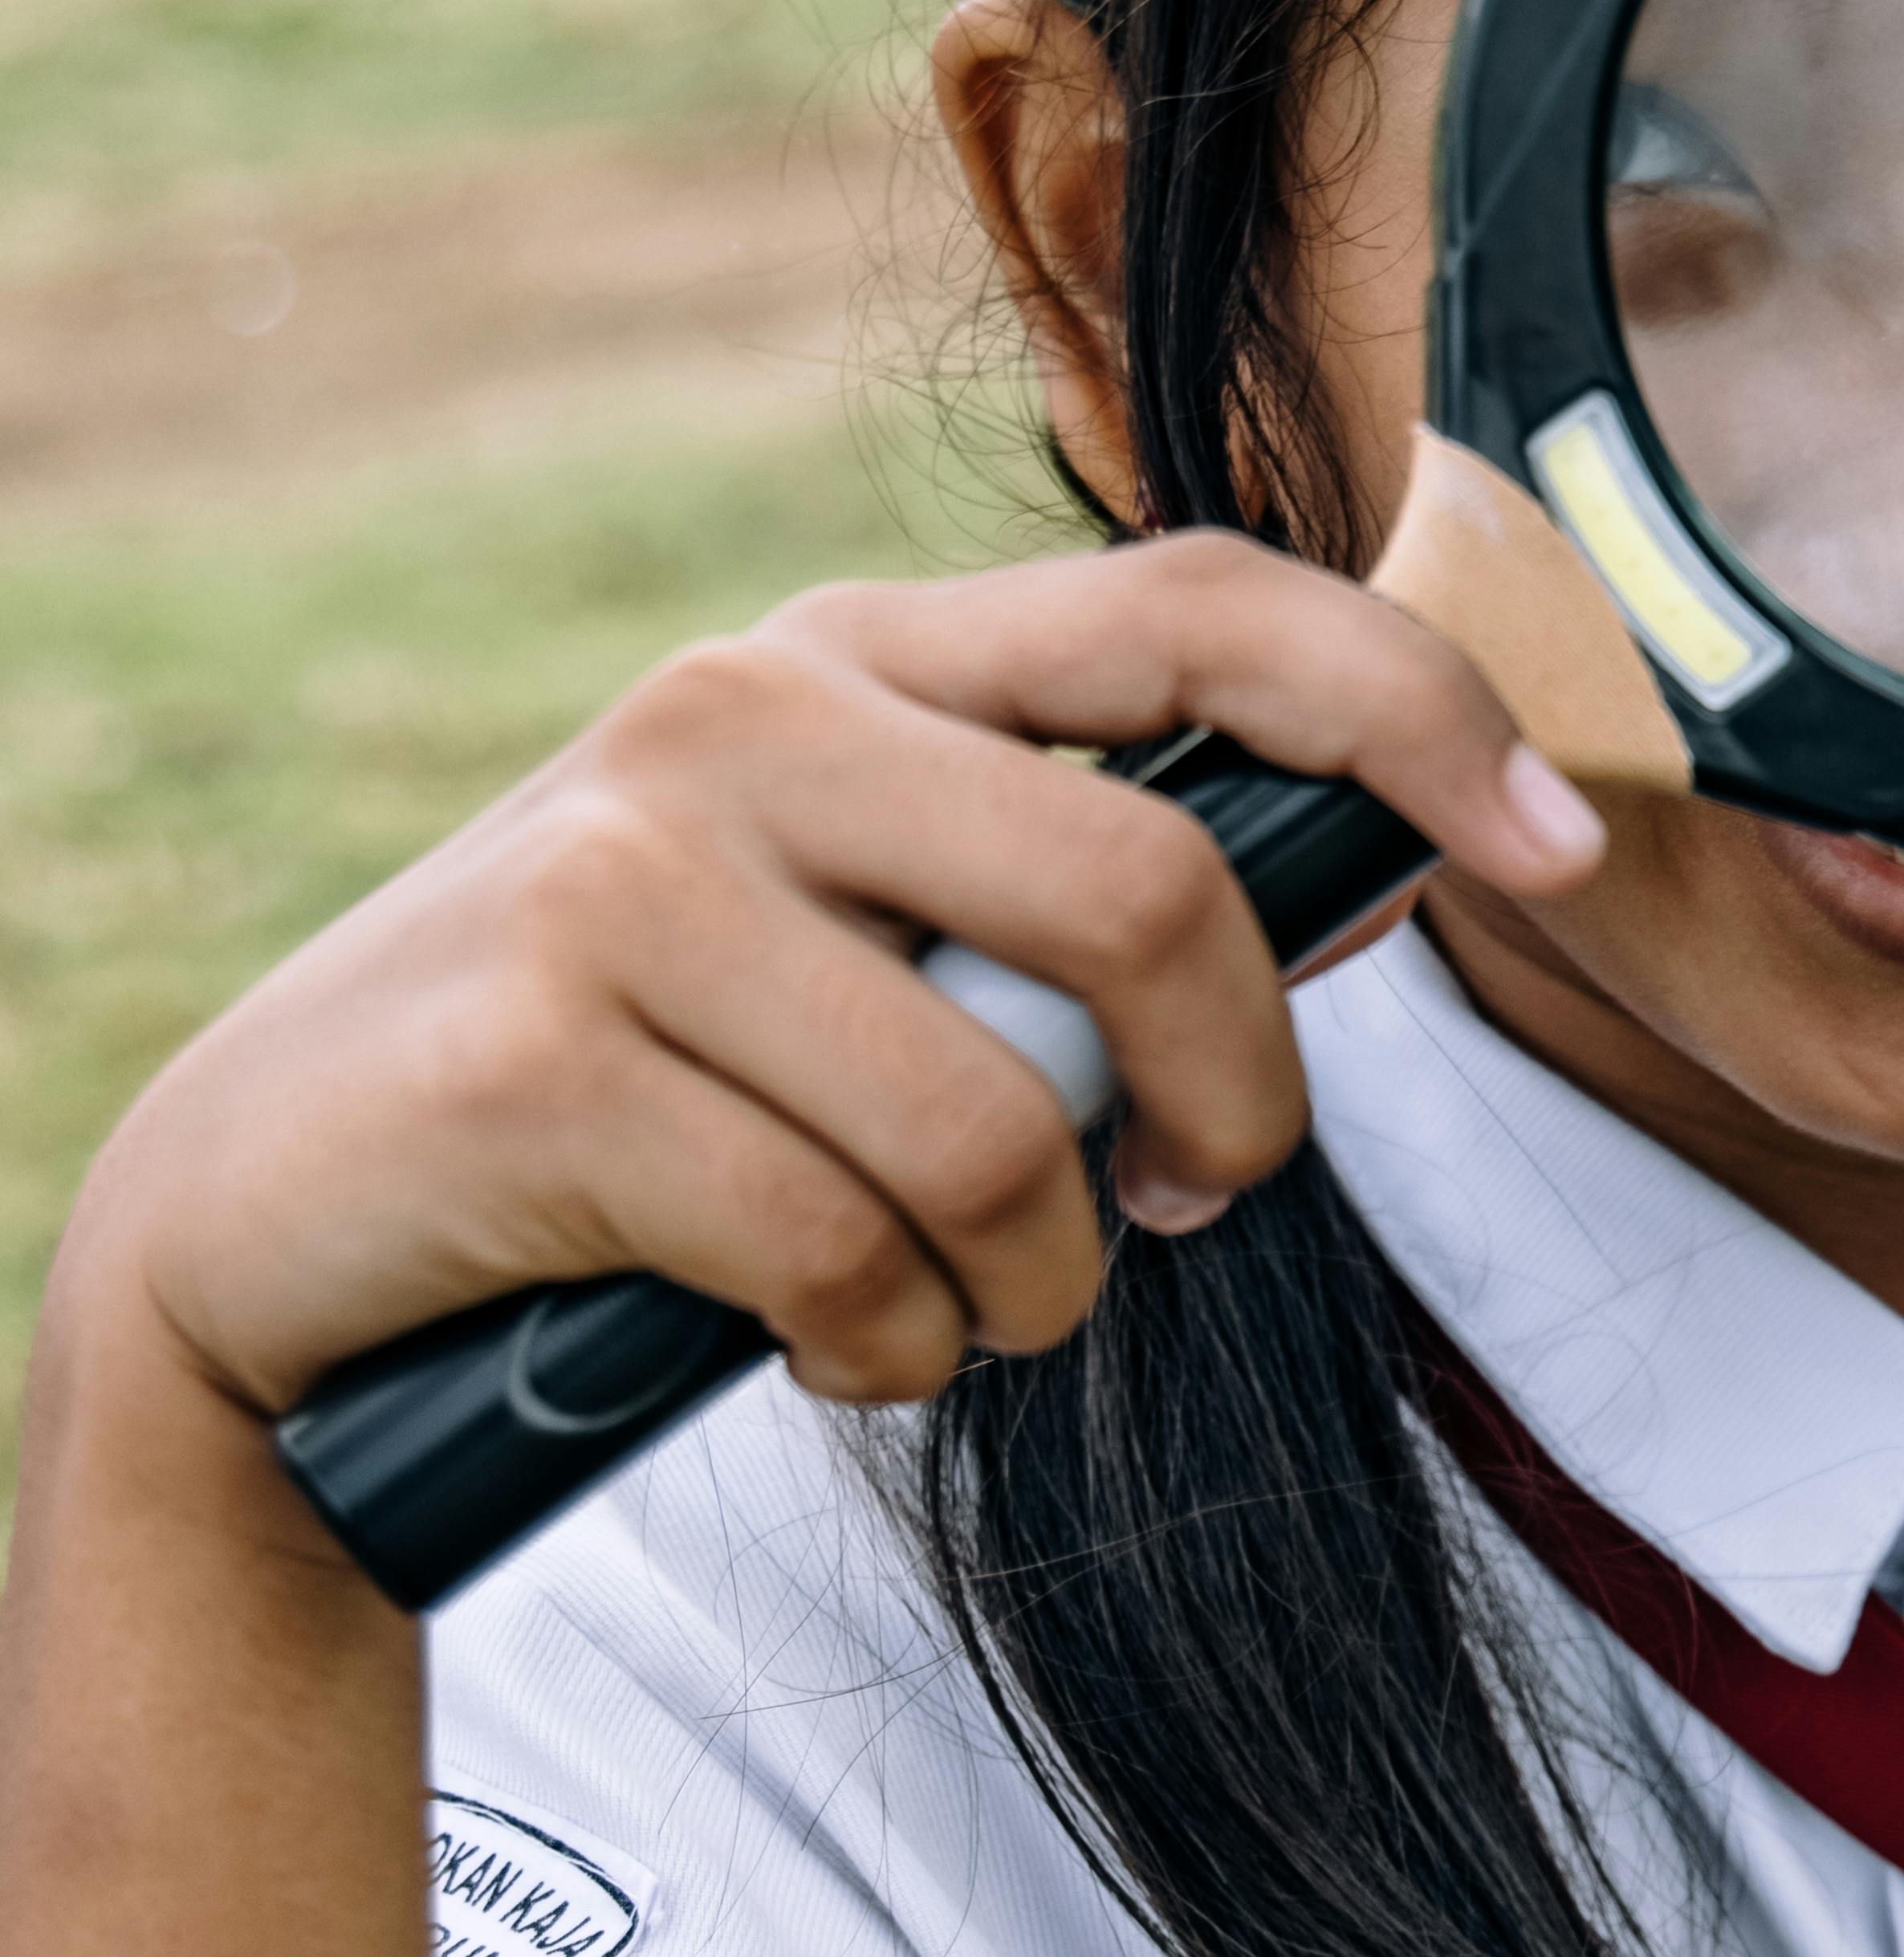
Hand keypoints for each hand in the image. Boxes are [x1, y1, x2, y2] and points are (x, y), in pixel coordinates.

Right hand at [60, 530, 1604, 1458]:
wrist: (285, 1221)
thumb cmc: (636, 1083)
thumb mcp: (852, 928)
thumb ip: (1064, 887)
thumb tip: (1388, 864)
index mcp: (863, 655)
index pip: (1205, 607)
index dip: (1419, 710)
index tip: (1565, 843)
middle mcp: (752, 711)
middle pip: (1153, 896)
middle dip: (1237, 1105)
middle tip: (1192, 1207)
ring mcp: (634, 874)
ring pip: (1007, 1122)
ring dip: (1036, 1282)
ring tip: (957, 1303)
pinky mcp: (548, 1054)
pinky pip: (849, 1254)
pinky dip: (887, 1349)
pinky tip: (821, 1339)